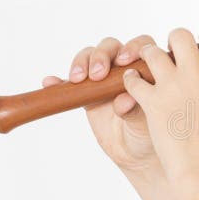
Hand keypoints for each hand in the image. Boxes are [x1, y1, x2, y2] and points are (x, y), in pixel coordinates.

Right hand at [41, 35, 163, 174]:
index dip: (133, 48)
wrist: (134, 153)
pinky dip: (58, 81)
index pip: (141, 46)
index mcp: (147, 69)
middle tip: (97, 75)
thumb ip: (135, 109)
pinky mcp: (86, 92)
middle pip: (111, 47)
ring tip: (77, 79)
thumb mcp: (145, 123)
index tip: (124, 61)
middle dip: (102, 56)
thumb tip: (125, 100)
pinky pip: (69, 82)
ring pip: (90, 57)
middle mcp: (125, 68)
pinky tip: (50, 83)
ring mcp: (104, 79)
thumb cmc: (149, 133)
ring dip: (81, 63)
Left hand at [121, 28, 198, 185]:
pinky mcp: (151, 102)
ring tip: (144, 61)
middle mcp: (195, 75)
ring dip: (146, 54)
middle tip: (171, 51)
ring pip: (151, 52)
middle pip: (179, 36)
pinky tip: (132, 85)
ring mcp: (172, 87)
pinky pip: (134, 80)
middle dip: (173, 40)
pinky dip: (130, 80)